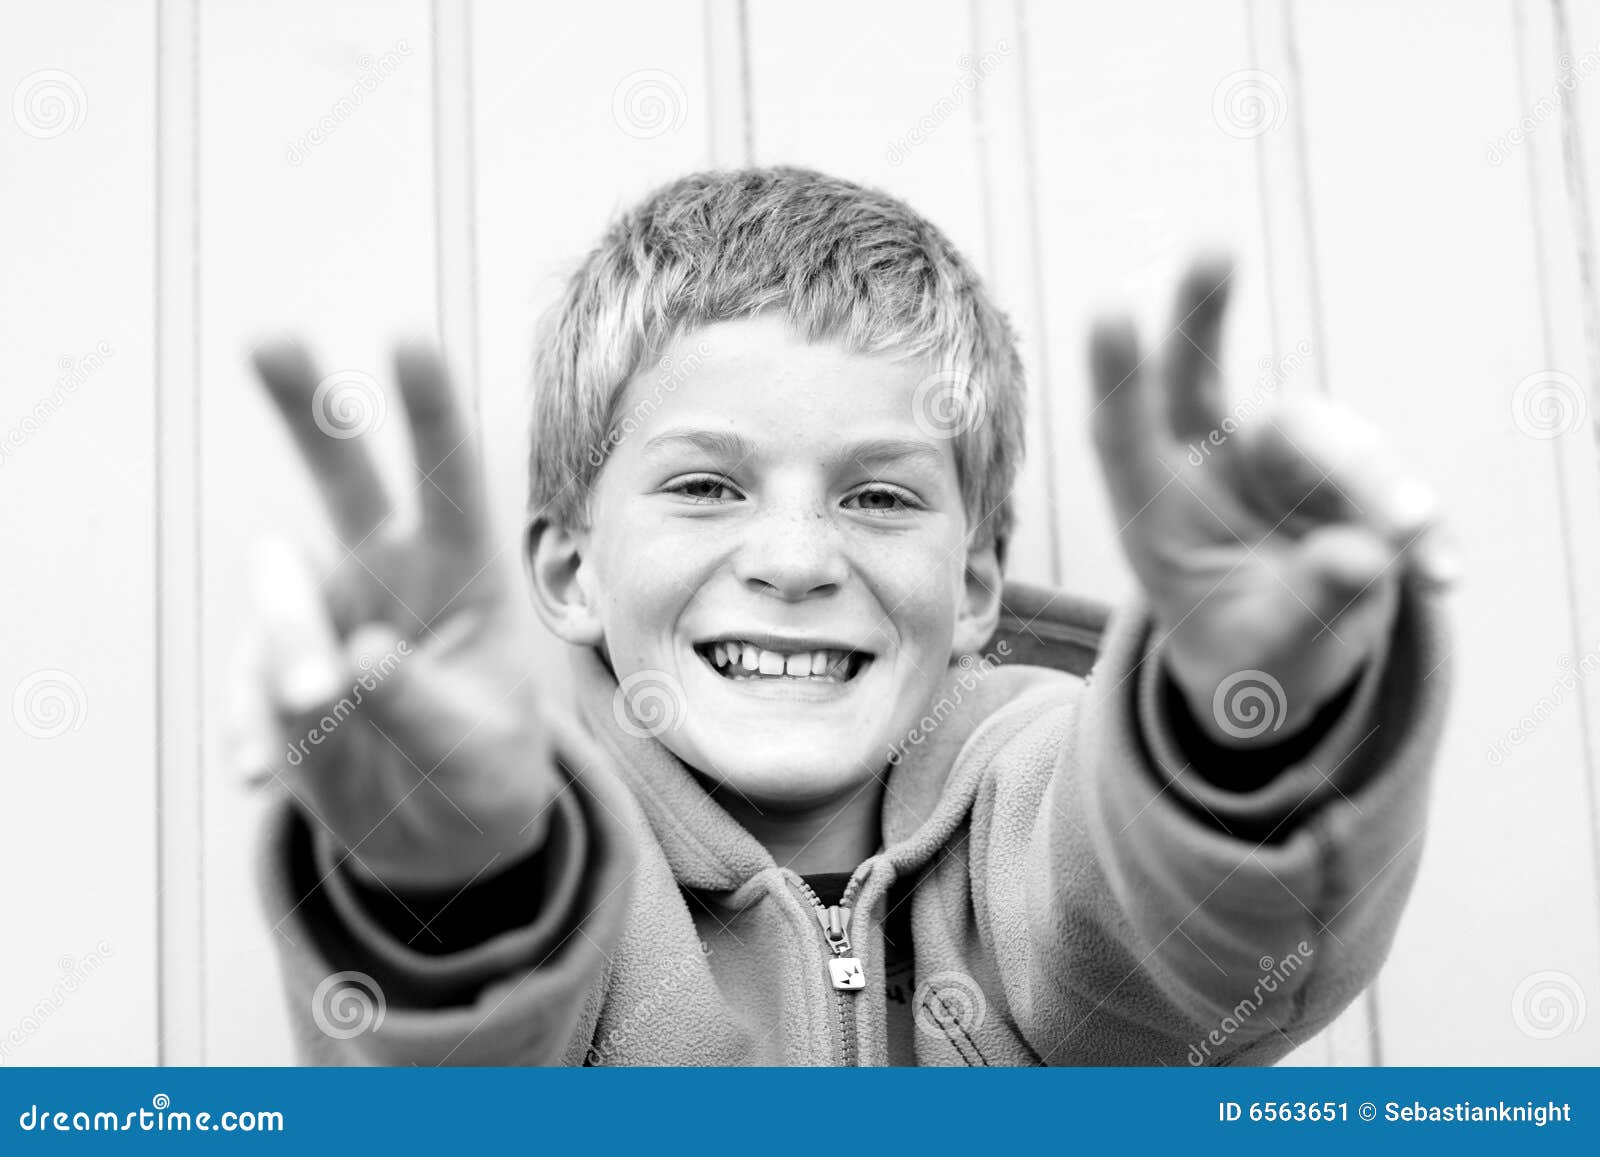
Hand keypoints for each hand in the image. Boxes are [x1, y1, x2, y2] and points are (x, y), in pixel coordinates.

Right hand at [234, 339, 555, 889]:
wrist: (440, 839)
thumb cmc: (482, 772)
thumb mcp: (473, 749)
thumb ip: (417, 703)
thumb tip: (352, 658)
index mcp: (461, 578)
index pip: (449, 484)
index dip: (430, 414)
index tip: (409, 341)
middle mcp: (386, 578)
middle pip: (344, 476)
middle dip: (307, 405)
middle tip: (270, 338)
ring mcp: (321, 620)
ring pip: (280, 596)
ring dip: (289, 646)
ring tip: (317, 708)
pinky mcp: (272, 677)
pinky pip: (244, 687)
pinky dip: (250, 729)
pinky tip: (262, 774)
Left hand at [1087, 257, 1453, 747]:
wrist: (1285, 666)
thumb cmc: (1243, 652)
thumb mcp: (1258, 654)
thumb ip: (1305, 607)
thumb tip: (1365, 557)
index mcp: (1155, 513)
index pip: (1125, 435)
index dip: (1119, 374)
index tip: (1110, 307)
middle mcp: (1211, 468)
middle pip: (1200, 380)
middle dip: (1203, 313)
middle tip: (1211, 248)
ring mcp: (1282, 464)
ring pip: (1322, 438)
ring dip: (1369, 485)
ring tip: (1405, 544)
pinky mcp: (1350, 478)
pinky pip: (1390, 490)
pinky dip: (1420, 530)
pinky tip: (1441, 574)